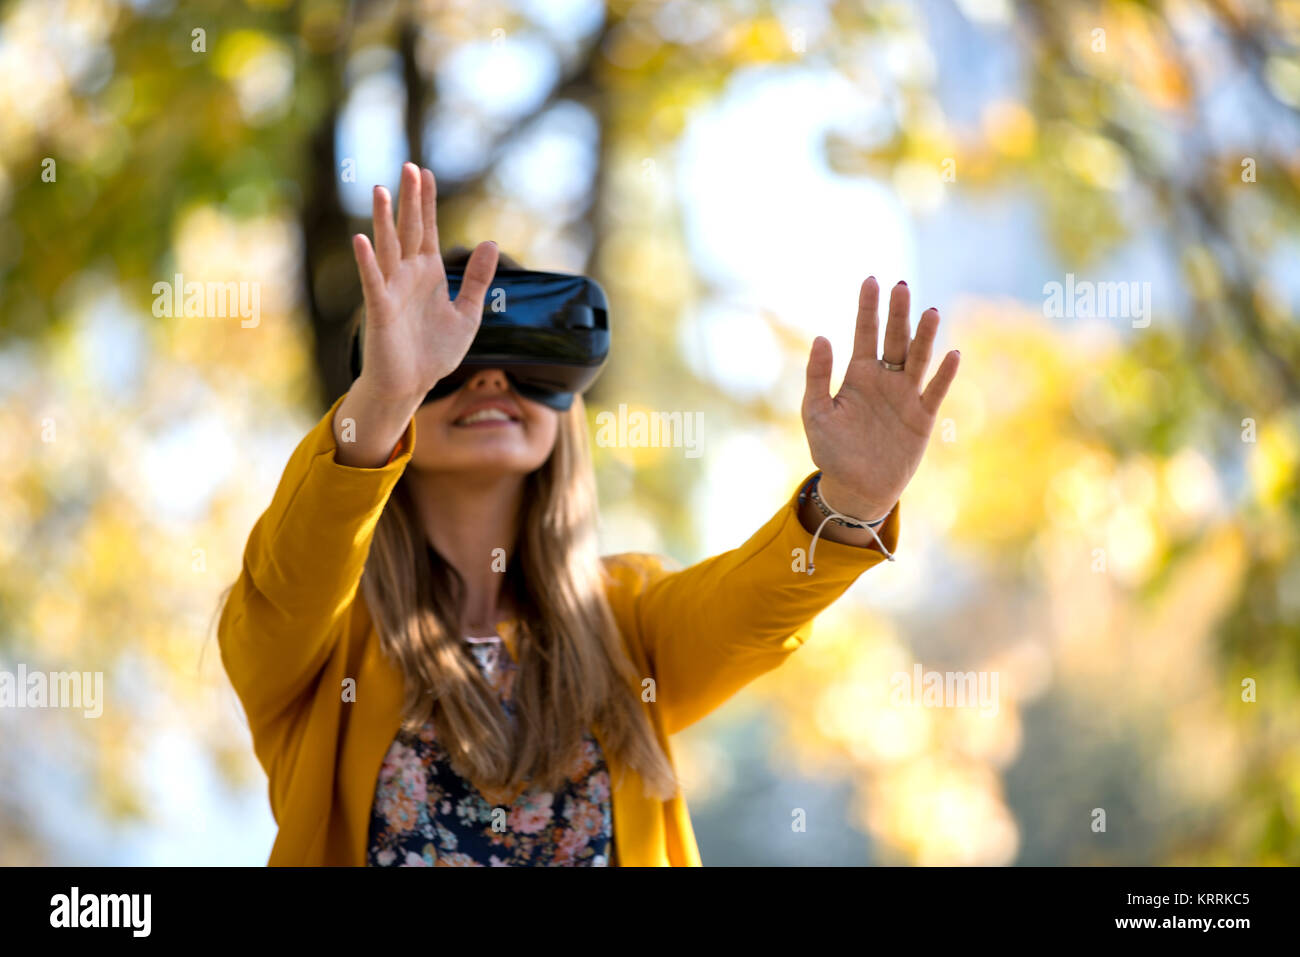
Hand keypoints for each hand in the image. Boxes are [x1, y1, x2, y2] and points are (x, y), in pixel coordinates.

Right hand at [351, 162, 498, 404]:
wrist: (412, 385)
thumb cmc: (435, 351)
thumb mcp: (467, 314)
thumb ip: (477, 280)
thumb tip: (490, 243)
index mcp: (429, 273)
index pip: (428, 230)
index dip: (427, 202)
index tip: (425, 172)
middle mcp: (408, 275)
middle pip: (409, 230)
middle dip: (410, 200)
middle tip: (408, 167)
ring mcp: (392, 290)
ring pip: (388, 248)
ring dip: (382, 220)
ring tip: (379, 189)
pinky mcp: (381, 310)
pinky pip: (373, 282)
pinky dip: (367, 262)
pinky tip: (361, 239)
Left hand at [801, 278, 959, 519]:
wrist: (856, 488)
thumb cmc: (831, 450)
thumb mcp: (815, 413)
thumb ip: (817, 377)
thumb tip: (822, 337)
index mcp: (858, 375)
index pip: (864, 333)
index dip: (867, 308)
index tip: (871, 280)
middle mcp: (884, 379)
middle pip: (894, 339)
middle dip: (897, 313)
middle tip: (901, 286)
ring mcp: (905, 396)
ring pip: (917, 358)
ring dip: (924, 336)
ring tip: (930, 312)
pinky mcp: (922, 417)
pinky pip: (935, 391)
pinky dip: (945, 374)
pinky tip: (953, 354)